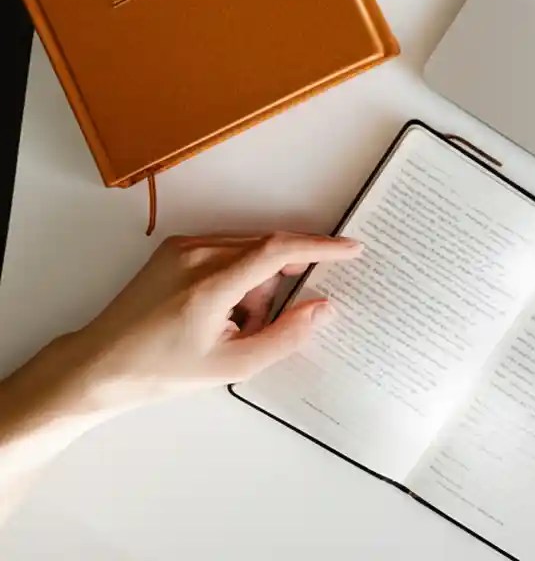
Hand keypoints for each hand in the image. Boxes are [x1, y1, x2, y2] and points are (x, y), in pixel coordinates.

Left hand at [63, 232, 361, 412]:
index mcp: (210, 283)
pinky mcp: (174, 248)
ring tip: (231, 325)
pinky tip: (218, 310)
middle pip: (267, 252)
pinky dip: (236, 278)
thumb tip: (323, 308)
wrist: (102, 364)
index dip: (320, 247)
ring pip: (248, 252)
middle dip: (277, 285)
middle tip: (260, 325)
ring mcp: (182, 247)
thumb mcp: (233, 365)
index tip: (351, 249)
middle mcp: (196, 254)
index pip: (279, 250)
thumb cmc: (161, 369)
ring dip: (255, 284)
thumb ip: (286, 335)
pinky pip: (227, 251)